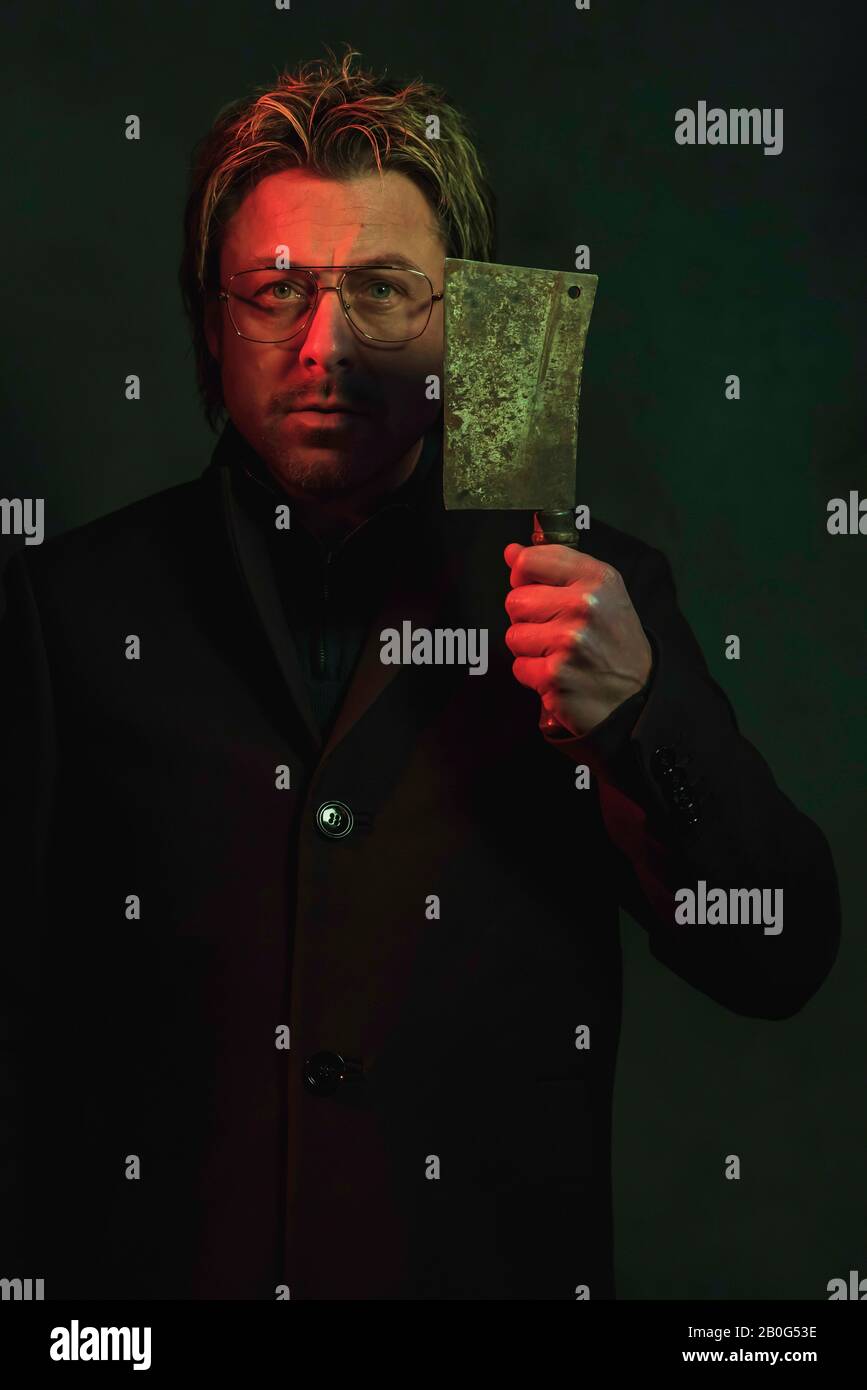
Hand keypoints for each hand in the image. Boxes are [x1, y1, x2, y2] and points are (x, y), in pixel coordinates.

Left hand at [503, 542, 652, 737]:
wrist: (639, 690)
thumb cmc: (614, 637)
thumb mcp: (600, 591)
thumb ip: (555, 566)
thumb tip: (510, 552)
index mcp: (595, 579)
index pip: (530, 561)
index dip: (523, 576)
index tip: (534, 589)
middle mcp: (584, 606)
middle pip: (515, 601)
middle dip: (527, 618)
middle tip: (553, 629)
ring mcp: (568, 642)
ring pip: (514, 636)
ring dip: (530, 649)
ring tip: (557, 652)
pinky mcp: (555, 675)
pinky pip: (520, 668)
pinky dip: (534, 675)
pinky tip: (558, 673)